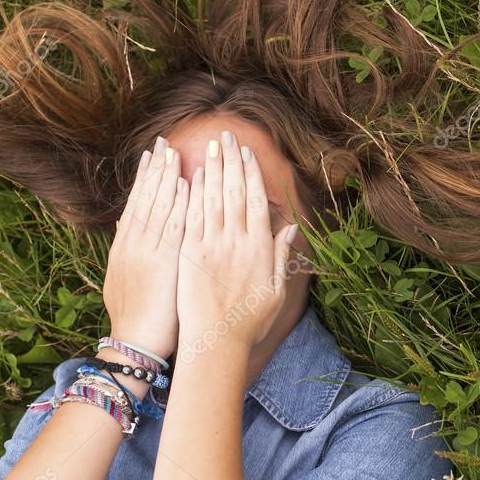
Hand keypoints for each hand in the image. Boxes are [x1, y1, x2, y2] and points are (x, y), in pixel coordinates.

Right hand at [103, 135, 187, 359]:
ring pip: (157, 206)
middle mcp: (134, 244)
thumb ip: (129, 247)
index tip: (154, 153)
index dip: (146, 177)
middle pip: (146, 198)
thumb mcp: (125, 276)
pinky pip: (172, 227)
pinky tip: (184, 184)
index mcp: (126, 246)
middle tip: (162, 141)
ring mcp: (146, 252)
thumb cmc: (138, 314)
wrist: (135, 344)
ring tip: (174, 151)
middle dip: (155, 169)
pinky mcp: (163, 263)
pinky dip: (177, 204)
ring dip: (166, 177)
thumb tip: (128, 220)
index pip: (138, 203)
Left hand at [175, 130, 296, 355]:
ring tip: (207, 147)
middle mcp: (236, 241)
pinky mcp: (189, 255)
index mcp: (259, 247)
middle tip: (224, 135)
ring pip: (211, 199)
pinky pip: (191, 218)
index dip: (249, 172)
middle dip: (228, 161)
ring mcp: (211, 247)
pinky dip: (190, 196)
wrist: (217, 344)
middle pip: (233, 191)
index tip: (245, 151)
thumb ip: (282, 254)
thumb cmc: (250, 321)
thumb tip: (291, 225)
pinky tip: (187, 177)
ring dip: (209, 170)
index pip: (255, 199)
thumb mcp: (276, 289)